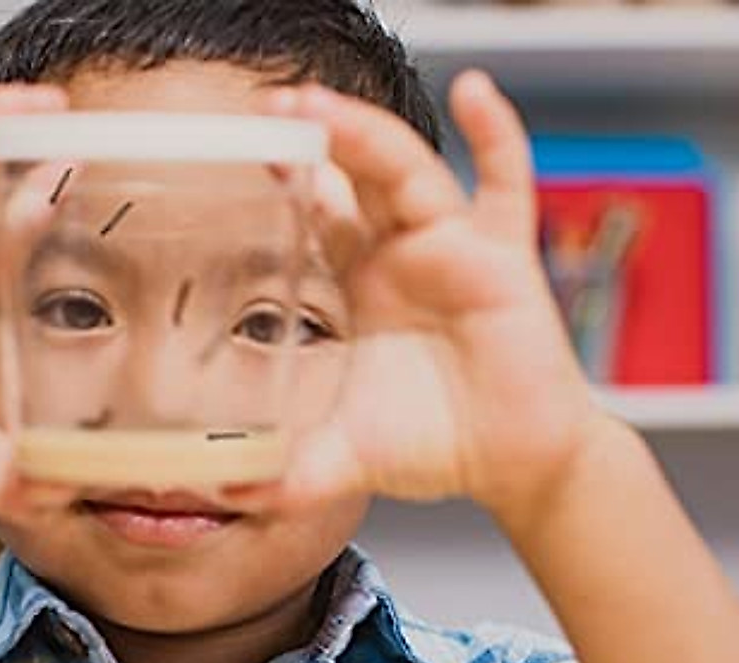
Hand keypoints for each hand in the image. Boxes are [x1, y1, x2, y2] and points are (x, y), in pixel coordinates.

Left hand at [261, 72, 614, 518]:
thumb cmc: (434, 445)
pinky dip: (497, 135)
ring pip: (408, 172)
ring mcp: (454, 249)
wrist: (512, 464)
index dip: (281, 186)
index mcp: (362, 287)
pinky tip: (474, 90)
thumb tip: (226, 495)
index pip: (315, 218)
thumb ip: (288, 474)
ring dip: (365, 134)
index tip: (236, 155)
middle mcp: (402, 257)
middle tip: (267, 110)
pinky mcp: (505, 258)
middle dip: (314, 139)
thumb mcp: (345, 456)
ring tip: (317, 106)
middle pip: (353, 179)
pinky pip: (507, 184)